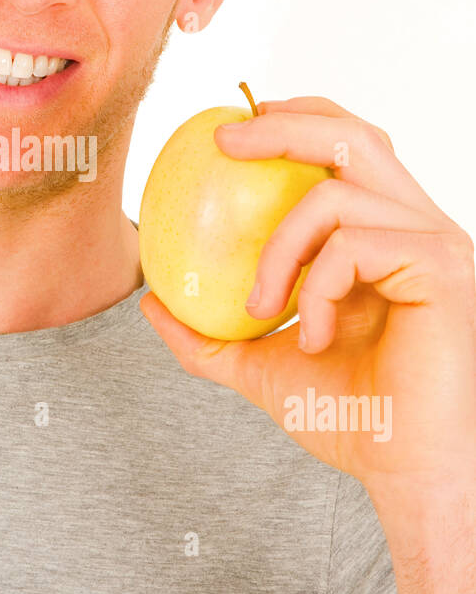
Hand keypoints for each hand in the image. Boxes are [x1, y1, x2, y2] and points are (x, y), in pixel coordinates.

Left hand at [139, 96, 475, 497]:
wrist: (405, 472)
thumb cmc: (353, 420)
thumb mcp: (262, 366)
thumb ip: (211, 334)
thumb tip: (151, 302)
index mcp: (386, 236)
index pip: (348, 149)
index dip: (294, 121)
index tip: (230, 132)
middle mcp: (416, 228)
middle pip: (354, 136)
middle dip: (283, 123)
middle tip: (221, 140)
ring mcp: (435, 244)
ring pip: (336, 197)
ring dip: (279, 251)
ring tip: (265, 309)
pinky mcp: (442, 267)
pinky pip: (353, 245)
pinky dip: (317, 289)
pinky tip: (316, 338)